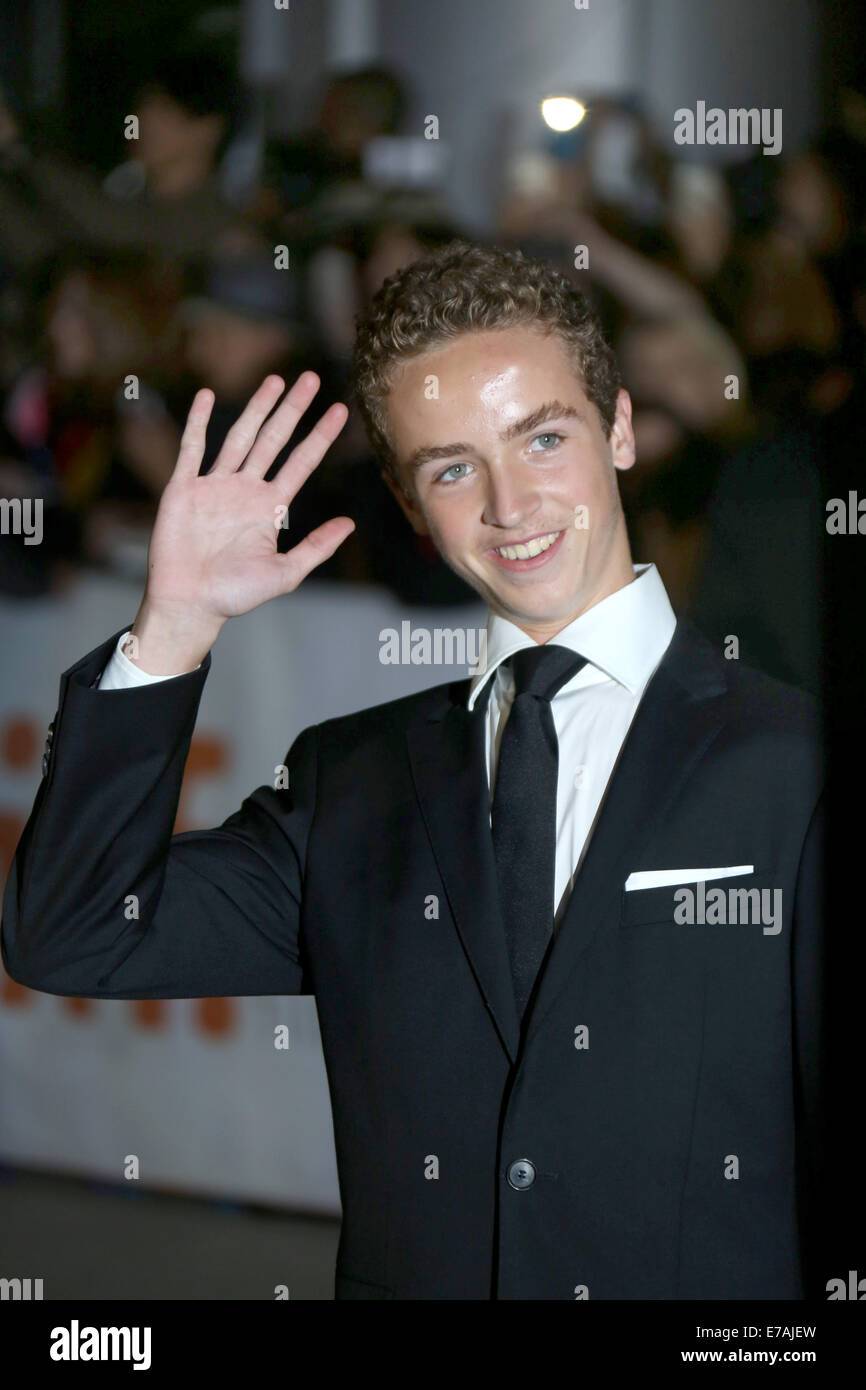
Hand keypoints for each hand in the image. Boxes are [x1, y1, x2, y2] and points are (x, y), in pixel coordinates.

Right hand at [129, 372, 353, 672]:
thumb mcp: (285, 573)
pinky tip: (208, 396)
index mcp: (269, 508)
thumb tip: (350, 524)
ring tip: (275, 380)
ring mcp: (214, 486)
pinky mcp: (184, 488)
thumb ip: (316, 547)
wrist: (190, 603)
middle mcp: (245, 490)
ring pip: (239, 436)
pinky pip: (192, 448)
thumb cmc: (235, 595)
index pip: (301, 462)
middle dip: (292, 409)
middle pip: (274, 440)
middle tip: (311, 379)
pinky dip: (198, 422)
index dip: (320, 436)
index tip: (340, 410)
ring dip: (257, 408)